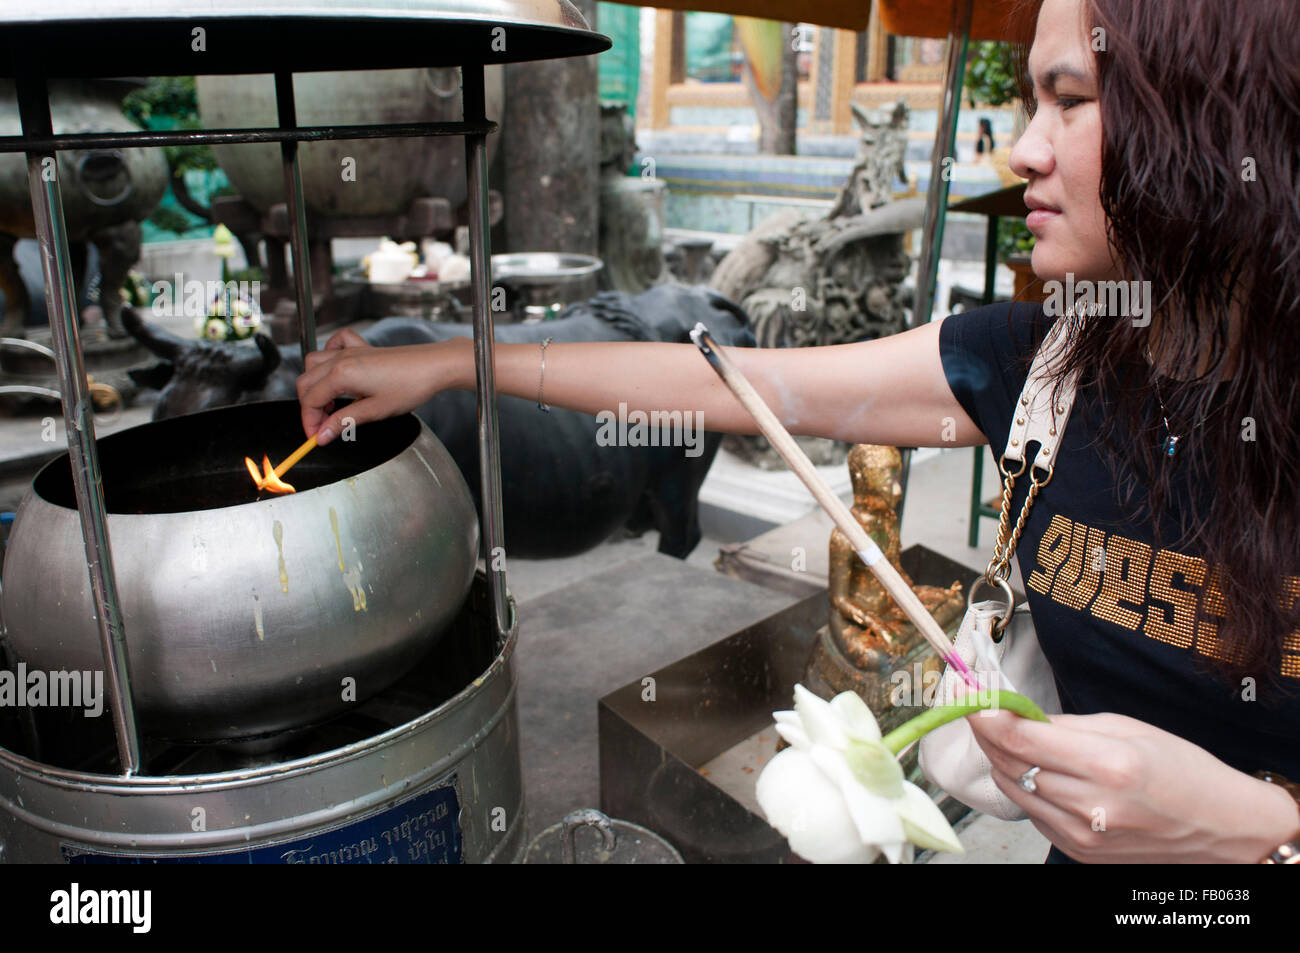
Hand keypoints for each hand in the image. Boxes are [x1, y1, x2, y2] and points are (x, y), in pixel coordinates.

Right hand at [296, 328, 463, 443]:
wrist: (433, 366)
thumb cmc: (410, 386)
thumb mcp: (374, 411)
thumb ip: (344, 422)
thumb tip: (323, 435)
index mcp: (341, 374)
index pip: (310, 400)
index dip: (310, 422)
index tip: (317, 437)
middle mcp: (341, 359)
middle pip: (306, 382)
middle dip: (310, 407)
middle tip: (323, 427)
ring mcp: (350, 350)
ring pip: (314, 363)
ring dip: (315, 384)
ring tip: (331, 404)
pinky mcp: (362, 347)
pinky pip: (334, 343)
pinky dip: (329, 355)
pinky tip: (336, 369)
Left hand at [968, 709, 1299, 861]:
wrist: (1223, 828)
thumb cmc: (1184, 770)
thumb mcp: (1127, 727)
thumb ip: (1064, 723)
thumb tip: (1013, 713)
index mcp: (1107, 764)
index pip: (1020, 739)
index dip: (984, 714)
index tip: (968, 695)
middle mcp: (1090, 804)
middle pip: (1009, 763)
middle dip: (988, 731)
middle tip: (980, 706)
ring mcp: (1083, 834)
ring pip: (1013, 788)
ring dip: (1004, 760)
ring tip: (1014, 737)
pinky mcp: (1079, 852)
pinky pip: (1032, 811)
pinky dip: (1027, 787)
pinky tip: (1043, 771)